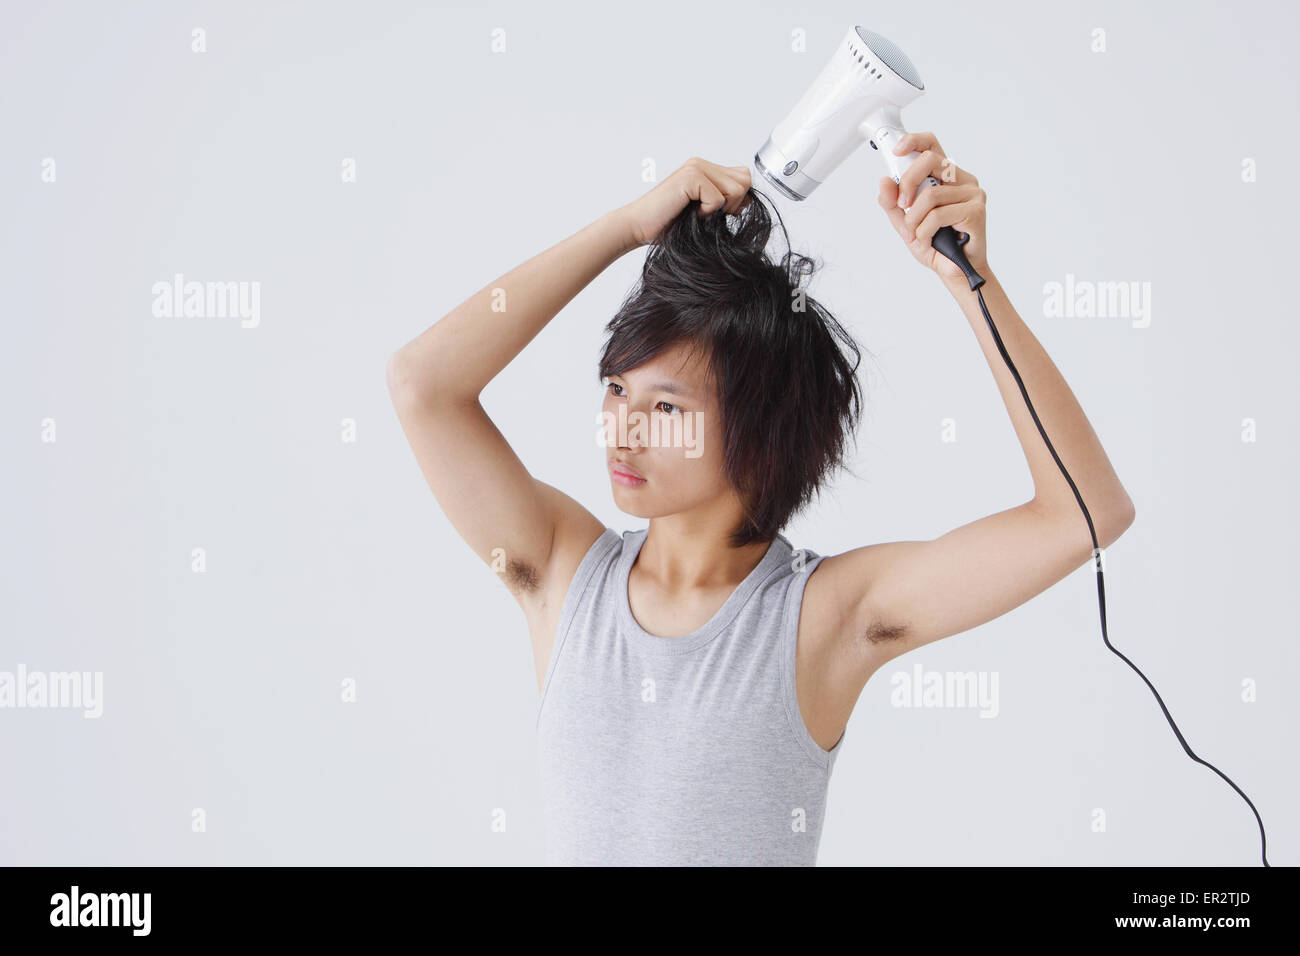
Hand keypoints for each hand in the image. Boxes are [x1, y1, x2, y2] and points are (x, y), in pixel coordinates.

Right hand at [614, 158, 752, 248]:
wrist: (638, 227)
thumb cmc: (667, 224)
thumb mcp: (704, 211)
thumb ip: (725, 200)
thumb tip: (748, 201)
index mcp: (704, 169)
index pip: (743, 176)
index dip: (738, 199)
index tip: (718, 213)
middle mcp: (700, 164)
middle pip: (745, 180)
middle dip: (734, 204)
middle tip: (709, 214)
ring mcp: (695, 168)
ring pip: (736, 189)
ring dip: (721, 209)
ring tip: (699, 214)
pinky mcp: (690, 178)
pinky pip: (719, 199)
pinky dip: (707, 214)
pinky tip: (690, 215)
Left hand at [876, 132, 987, 282]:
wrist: (954, 271)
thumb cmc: (936, 245)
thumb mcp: (905, 223)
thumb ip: (892, 203)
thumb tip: (885, 181)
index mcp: (946, 177)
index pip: (931, 145)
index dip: (913, 141)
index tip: (897, 150)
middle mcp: (962, 180)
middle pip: (929, 161)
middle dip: (907, 184)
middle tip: (902, 207)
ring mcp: (972, 193)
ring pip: (930, 195)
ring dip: (915, 220)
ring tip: (917, 234)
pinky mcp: (976, 210)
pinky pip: (938, 214)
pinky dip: (925, 232)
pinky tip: (929, 241)